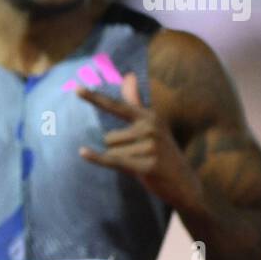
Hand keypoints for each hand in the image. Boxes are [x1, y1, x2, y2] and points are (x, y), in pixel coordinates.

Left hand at [75, 72, 205, 211]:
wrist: (184, 184)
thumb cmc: (161, 152)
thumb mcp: (151, 124)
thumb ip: (135, 102)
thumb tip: (129, 76)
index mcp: (149, 116)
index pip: (116, 106)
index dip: (95, 98)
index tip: (76, 89)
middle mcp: (150, 128)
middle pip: (109, 138)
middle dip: (117, 150)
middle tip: (139, 157)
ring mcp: (150, 146)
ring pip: (111, 152)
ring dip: (121, 161)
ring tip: (142, 164)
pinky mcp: (147, 165)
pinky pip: (113, 160)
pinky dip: (97, 158)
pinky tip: (82, 152)